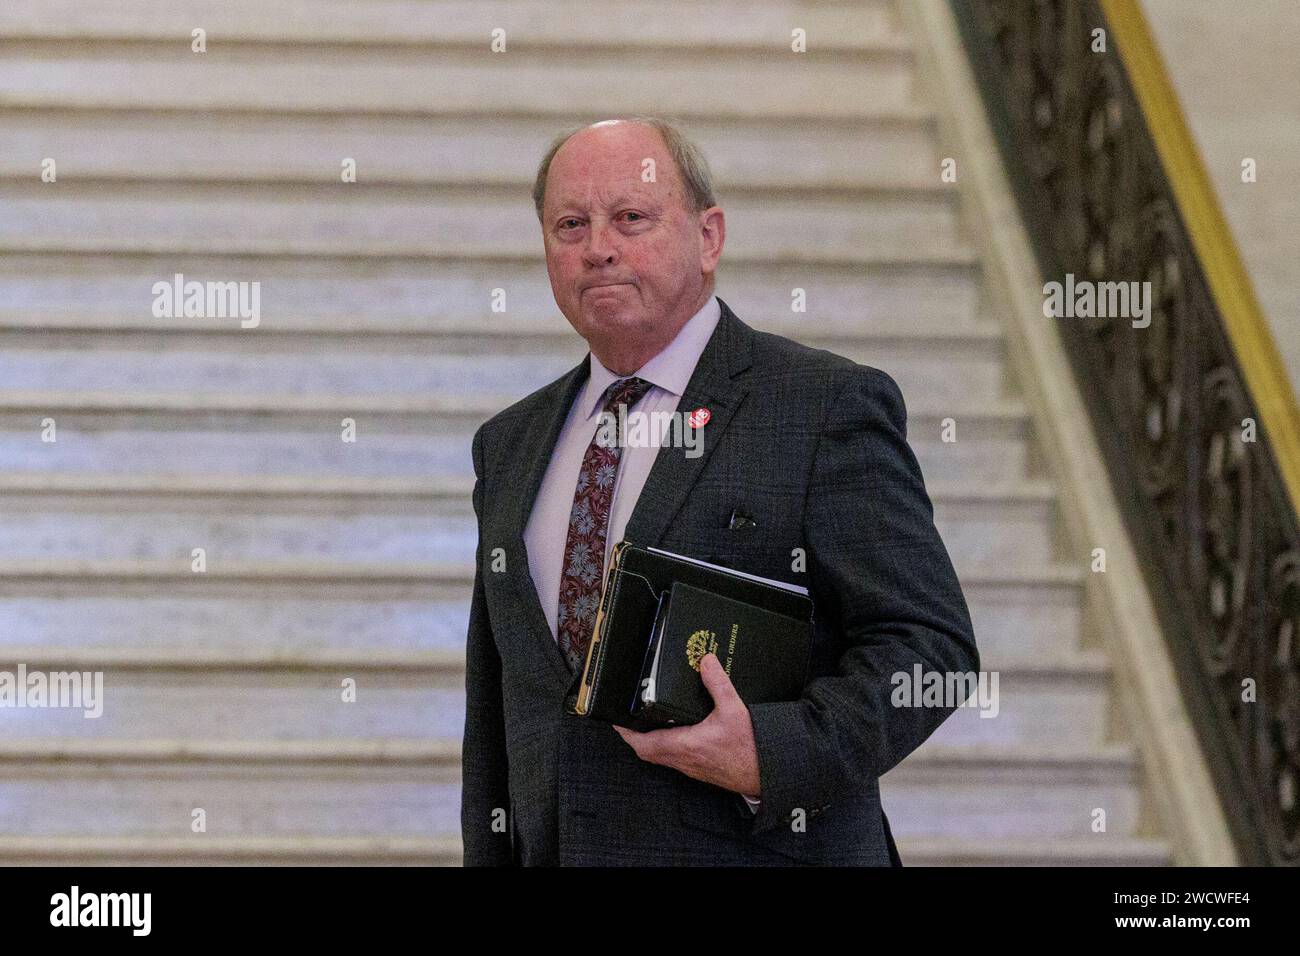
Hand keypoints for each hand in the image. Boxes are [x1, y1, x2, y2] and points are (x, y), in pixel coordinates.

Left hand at [613, 652, 760, 796]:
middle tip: (626, 720)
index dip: (627, 732)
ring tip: (644, 723)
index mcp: (685, 744)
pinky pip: (671, 759)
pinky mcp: (698, 769)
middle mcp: (683, 759)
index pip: (645, 742)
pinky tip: (670, 734)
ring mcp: (690, 766)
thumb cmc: (750, 747)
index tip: (617, 720)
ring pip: (658, 757)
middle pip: (646, 751)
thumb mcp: (734, 709)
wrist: (766, 771)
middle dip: (633, 735)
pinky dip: (663, 746)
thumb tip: (706, 662)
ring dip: (647, 742)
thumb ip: (718, 683)